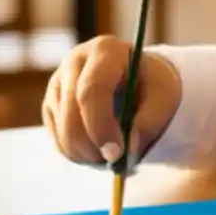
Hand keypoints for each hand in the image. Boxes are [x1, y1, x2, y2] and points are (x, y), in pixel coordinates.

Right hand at [42, 36, 182, 167]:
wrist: (138, 80)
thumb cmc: (153, 87)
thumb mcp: (164, 99)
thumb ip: (149, 123)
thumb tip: (126, 150)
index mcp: (106, 51)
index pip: (92, 90)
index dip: (101, 125)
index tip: (117, 153)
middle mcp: (75, 61)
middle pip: (71, 113)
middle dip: (92, 145)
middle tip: (115, 164)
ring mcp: (58, 82)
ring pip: (62, 129)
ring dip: (86, 154)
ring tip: (114, 155)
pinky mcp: (51, 104)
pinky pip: (57, 138)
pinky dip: (77, 154)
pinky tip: (99, 150)